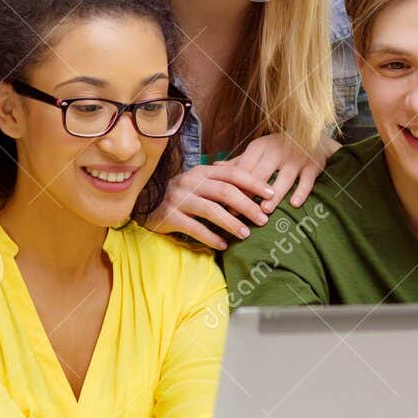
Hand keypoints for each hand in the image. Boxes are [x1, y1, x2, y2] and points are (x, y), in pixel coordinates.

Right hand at [142, 162, 274, 250]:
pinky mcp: (170, 216)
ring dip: (231, 223)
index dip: (254, 183)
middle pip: (225, 192)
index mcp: (202, 171)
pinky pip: (194, 228)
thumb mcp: (201, 182)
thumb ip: (223, 182)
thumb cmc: (182, 193)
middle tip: (263, 219)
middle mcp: (191, 182)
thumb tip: (257, 186)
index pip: (233, 174)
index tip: (272, 195)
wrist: (145, 201)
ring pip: (211, 210)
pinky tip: (222, 245)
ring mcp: (179, 199)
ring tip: (246, 234)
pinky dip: (210, 237)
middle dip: (247, 206)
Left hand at [229, 132, 335, 211]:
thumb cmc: (278, 147)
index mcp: (260, 147)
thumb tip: (213, 167)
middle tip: (241, 212)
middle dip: (251, 193)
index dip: (235, 185)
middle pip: (261, 174)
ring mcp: (296, 157)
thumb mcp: (258, 150)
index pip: (245, 167)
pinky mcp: (313, 165)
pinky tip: (294, 204)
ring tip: (265, 210)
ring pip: (284, 178)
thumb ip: (239, 161)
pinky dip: (301, 192)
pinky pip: (307, 180)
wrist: (314, 137)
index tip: (226, 204)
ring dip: (275, 194)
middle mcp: (277, 150)